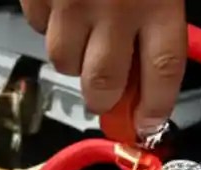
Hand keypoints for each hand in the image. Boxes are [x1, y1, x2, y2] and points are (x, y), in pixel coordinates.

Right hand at [21, 0, 186, 133]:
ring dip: (73, 59)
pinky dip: (47, 24)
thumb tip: (141, 76)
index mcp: (158, 1)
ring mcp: (71, 1)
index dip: (154, 107)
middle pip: (104, 83)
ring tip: (81, 33)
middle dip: (103, 98)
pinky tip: (61, 6)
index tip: (146, 125)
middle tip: (105, 93)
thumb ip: (155, 21)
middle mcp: (114, 8)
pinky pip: (37, 27)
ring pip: (64, 61)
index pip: (162, 73)